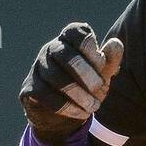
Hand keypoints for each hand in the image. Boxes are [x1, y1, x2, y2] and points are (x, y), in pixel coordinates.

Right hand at [19, 22, 123, 145]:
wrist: (65, 114)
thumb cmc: (87, 85)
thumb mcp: (102, 74)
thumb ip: (110, 60)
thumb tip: (116, 44)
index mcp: (69, 39)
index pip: (75, 32)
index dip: (90, 47)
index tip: (102, 64)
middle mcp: (50, 49)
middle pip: (65, 55)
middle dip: (86, 74)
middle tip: (100, 87)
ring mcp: (37, 68)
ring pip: (55, 77)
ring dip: (79, 94)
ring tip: (93, 106)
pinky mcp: (29, 88)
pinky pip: (45, 95)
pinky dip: (67, 106)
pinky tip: (81, 113)